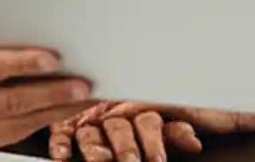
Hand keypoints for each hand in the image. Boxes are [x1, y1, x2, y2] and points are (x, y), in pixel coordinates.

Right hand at [0, 9, 94, 148]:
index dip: (22, 62)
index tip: (52, 57)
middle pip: (14, 100)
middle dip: (52, 92)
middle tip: (83, 83)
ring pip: (30, 119)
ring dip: (64, 106)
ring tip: (91, 92)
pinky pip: (34, 126)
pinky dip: (60, 114)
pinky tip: (80, 102)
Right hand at [48, 103, 206, 161]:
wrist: (99, 98)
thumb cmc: (139, 117)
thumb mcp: (158, 122)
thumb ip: (175, 130)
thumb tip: (195, 142)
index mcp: (139, 110)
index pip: (147, 123)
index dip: (153, 142)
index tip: (157, 161)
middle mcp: (113, 113)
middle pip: (119, 129)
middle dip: (125, 149)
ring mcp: (88, 119)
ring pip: (90, 135)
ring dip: (94, 150)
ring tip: (99, 160)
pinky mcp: (64, 125)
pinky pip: (59, 134)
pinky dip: (60, 144)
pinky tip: (62, 156)